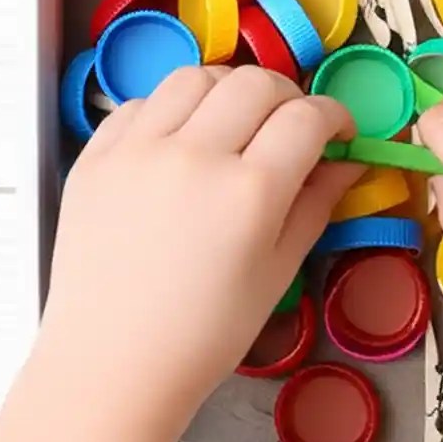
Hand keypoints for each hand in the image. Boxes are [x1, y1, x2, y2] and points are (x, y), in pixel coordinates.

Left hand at [43, 65, 361, 403]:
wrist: (111, 364)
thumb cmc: (204, 334)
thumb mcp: (278, 272)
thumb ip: (316, 205)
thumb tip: (347, 163)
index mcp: (249, 193)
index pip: (306, 118)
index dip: (335, 116)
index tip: (339, 133)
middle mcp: (193, 157)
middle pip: (255, 83)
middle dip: (289, 96)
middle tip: (293, 126)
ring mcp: (137, 151)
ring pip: (196, 77)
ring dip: (229, 90)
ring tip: (235, 122)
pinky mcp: (96, 157)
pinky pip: (141, 103)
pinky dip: (172, 110)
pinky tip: (182, 141)